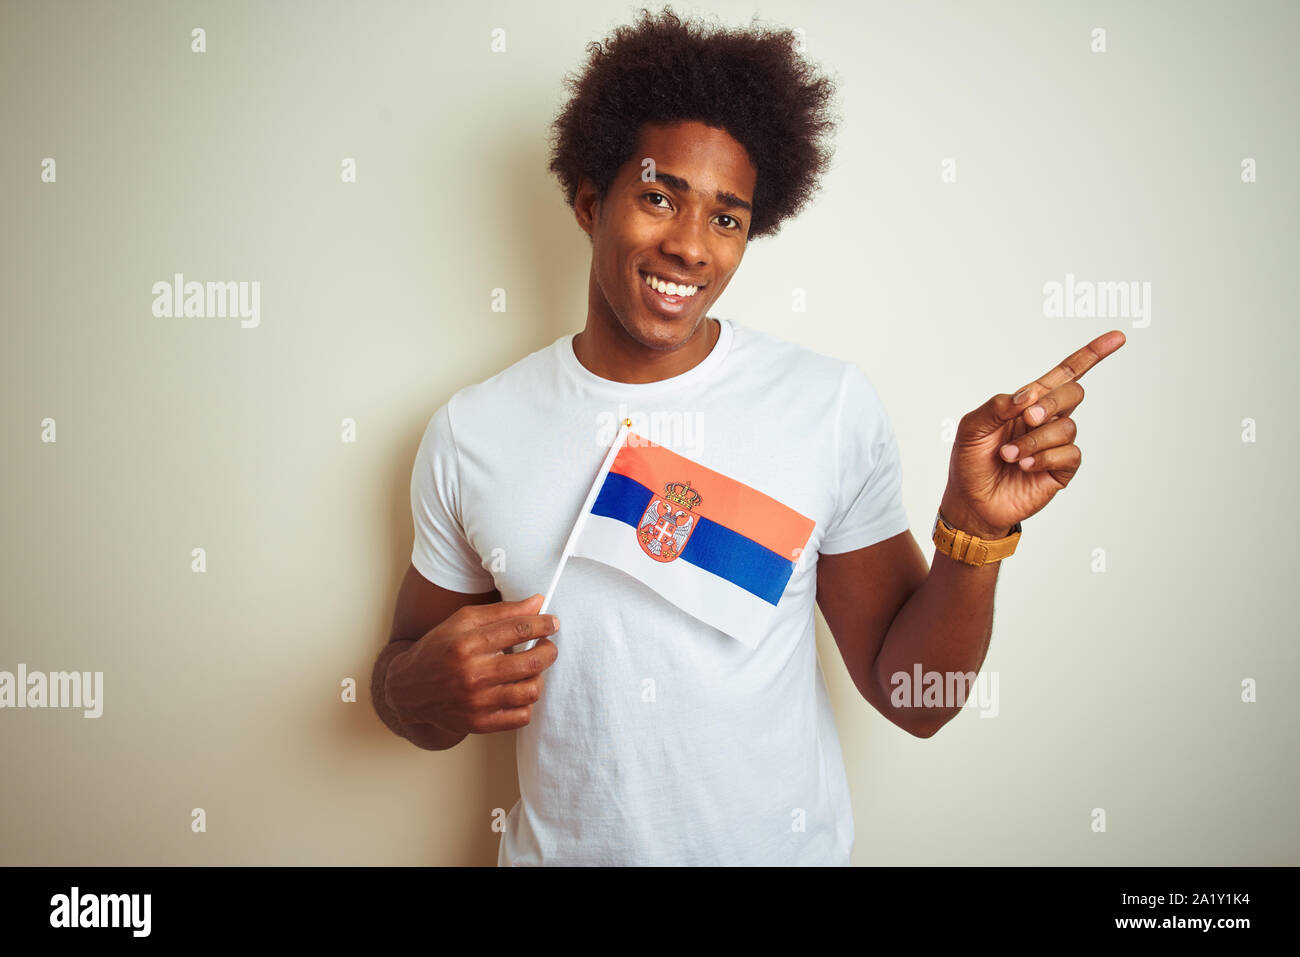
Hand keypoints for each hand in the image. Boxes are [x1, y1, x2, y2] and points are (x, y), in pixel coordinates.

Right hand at [385, 593, 558, 733]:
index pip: (518, 629)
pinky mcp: (479, 724)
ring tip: (531, 669)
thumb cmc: (438, 650)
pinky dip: (527, 703)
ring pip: (530, 691)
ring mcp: (476, 703)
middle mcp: (472, 674)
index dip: (543, 624)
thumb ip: (502, 611)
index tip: (552, 623)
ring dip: (539, 677)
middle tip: (546, 646)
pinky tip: (518, 690)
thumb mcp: (463, 621)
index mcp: (466, 644)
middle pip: (530, 662)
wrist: (409, 690)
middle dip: (548, 650)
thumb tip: (538, 602)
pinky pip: (521, 717)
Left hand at [941, 329, 1126, 538]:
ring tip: (1009, 455)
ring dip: (1035, 440)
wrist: (971, 502)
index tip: (1118, 337)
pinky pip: (1069, 453)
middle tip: (1026, 419)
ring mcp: (1056, 444)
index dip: (1091, 354)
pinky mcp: (1061, 469)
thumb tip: (1027, 397)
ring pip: (1067, 426)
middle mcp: (1046, 420)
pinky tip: (1026, 466)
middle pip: (1073, 392)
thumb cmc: (970, 462)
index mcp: (1027, 402)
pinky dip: (1045, 457)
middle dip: (1051, 403)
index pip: (1065, 373)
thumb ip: (996, 406)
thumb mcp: (971, 428)